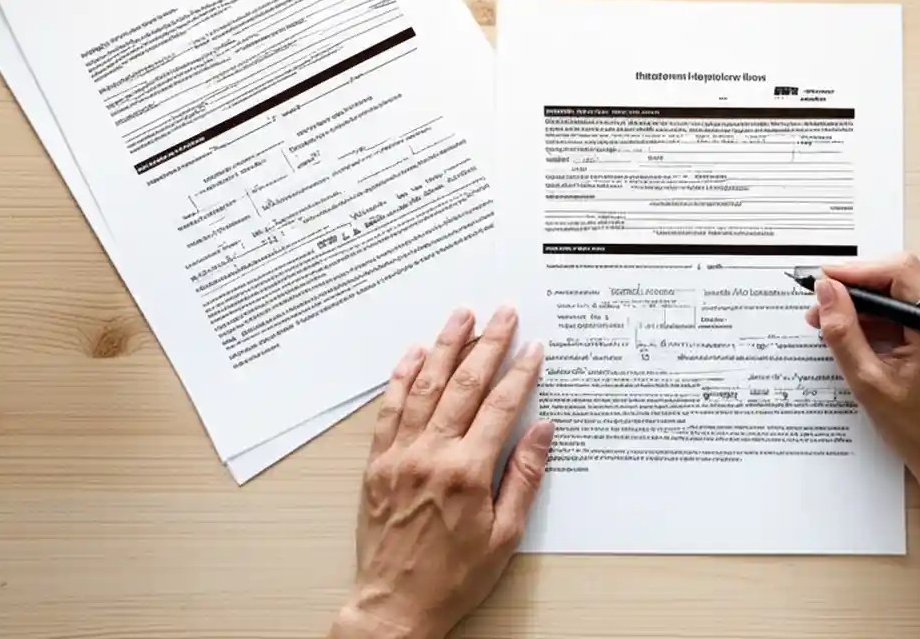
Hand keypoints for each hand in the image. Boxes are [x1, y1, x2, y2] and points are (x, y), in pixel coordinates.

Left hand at [329, 306, 553, 638]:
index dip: (520, 372)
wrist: (395, 605)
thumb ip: (523, 477)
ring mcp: (400, 456)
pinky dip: (402, 377)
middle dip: (488, 344)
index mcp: (467, 473)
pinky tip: (415, 354)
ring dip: (445, 347)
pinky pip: (389, 409)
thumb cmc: (453, 578)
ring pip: (425, 386)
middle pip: (465, 385)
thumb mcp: (504, 535)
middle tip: (504, 314)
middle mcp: (431, 455)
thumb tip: (542, 431)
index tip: (534, 348)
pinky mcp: (377, 464)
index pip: (501, 407)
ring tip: (461, 316)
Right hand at [805, 253, 919, 498]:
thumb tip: (826, 292)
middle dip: (856, 290)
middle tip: (820, 308)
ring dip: (867, 308)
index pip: (899, 272)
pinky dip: (883, 321)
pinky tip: (857, 336)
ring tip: (831, 325)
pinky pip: (912, 315)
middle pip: (900, 280)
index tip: (825, 280)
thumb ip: (844, 333)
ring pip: (903, 297)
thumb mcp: (869, 382)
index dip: (857, 270)